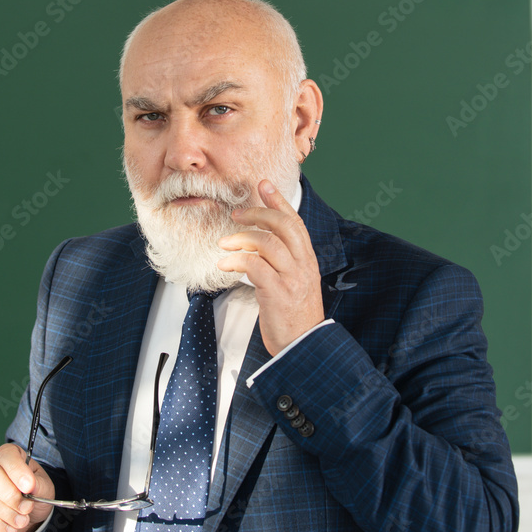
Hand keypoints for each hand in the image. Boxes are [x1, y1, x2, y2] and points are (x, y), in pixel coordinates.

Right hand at [0, 443, 55, 531]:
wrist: (24, 513)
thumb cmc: (32, 493)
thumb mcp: (44, 486)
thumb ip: (39, 485)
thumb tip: (31, 485)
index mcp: (7, 454)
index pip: (6, 455)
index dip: (17, 470)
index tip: (29, 487)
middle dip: (10, 496)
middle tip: (27, 508)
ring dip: (5, 512)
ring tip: (22, 521)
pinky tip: (11, 527)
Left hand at [217, 179, 324, 355]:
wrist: (302, 346)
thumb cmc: (293, 315)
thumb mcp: (292, 282)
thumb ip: (281, 262)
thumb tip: (258, 243)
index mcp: (307, 259)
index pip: (295, 222)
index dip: (279, 201)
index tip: (263, 184)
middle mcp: (303, 264)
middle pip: (283, 225)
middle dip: (258, 213)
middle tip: (237, 213)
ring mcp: (292, 278)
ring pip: (269, 243)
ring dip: (242, 238)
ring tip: (224, 242)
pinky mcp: (278, 293)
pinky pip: (256, 267)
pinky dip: (237, 260)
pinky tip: (225, 263)